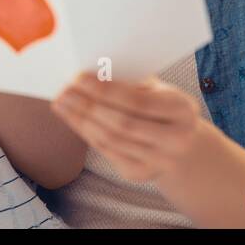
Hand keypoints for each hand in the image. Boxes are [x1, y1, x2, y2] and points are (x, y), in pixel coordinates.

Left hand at [51, 72, 203, 182]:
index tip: (79, 77)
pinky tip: (72, 118)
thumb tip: (92, 71)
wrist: (181, 143)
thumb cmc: (161, 105)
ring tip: (62, 103)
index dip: (106, 90)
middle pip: (123, 124)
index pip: (138, 102)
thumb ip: (130, 81)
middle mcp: (176, 139)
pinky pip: (107, 151)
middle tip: (64, 90)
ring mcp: (159, 161)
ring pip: (112, 140)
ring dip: (82, 120)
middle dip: (89, 106)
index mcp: (182, 110)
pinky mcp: (141, 173)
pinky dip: (87, 133)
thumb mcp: (156, 89)